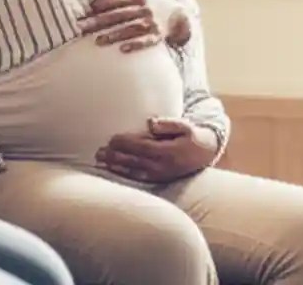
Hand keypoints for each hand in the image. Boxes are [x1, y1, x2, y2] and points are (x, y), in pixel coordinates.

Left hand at [79, 0, 160, 51]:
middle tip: (82, 27)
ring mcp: (152, 24)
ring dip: (113, 35)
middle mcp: (145, 9)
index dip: (101, 5)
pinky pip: (145, 42)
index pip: (117, 0)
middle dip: (99, 21)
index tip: (86, 11)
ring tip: (97, 41)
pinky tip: (122, 49)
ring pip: (130, 29)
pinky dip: (135, 45)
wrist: (178, 15)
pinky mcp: (157, 37)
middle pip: (119, 15)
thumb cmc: (153, 1)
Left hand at [95, 118, 217, 183]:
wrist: (204, 154)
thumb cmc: (192, 136)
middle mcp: (161, 166)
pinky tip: (112, 170)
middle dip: (114, 156)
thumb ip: (167, 124)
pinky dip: (122, 174)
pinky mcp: (157, 179)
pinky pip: (136, 178)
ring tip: (99, 161)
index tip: (111, 138)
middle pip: (133, 161)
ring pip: (132, 171)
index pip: (141, 147)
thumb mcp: (185, 125)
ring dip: (115, 166)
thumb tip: (150, 122)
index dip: (125, 144)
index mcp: (167, 152)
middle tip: (98, 151)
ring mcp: (158, 175)